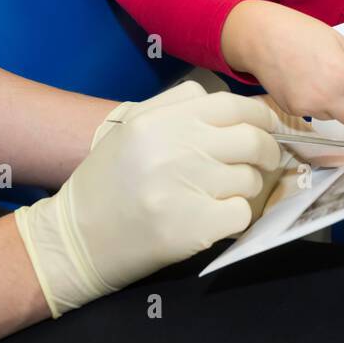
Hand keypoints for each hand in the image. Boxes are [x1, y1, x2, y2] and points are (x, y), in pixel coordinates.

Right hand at [14, 80, 281, 317]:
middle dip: (266, 151)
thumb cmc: (109, 180)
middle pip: (250, 140)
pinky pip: (241, 214)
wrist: (77, 237)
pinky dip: (235, 216)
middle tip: (262, 162)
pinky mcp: (193, 227)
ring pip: (249, 179)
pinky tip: (214, 217)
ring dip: (246, 187)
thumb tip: (234, 105)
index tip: (266, 127)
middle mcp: (174, 148)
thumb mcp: (132, 127)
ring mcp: (184, 188)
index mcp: (159, 120)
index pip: (232, 105)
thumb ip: (177, 106)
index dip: (259, 115)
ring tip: (223, 193)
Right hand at [221, 0, 343, 130]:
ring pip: (335, 115)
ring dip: (335, 102)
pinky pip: (315, 113)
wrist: (260, 37)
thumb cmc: (299, 33)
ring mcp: (309, 106)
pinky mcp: (293, 111)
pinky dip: (315, 101)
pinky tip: (301, 81)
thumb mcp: (337, 42)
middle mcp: (328, 94)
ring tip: (315, 75)